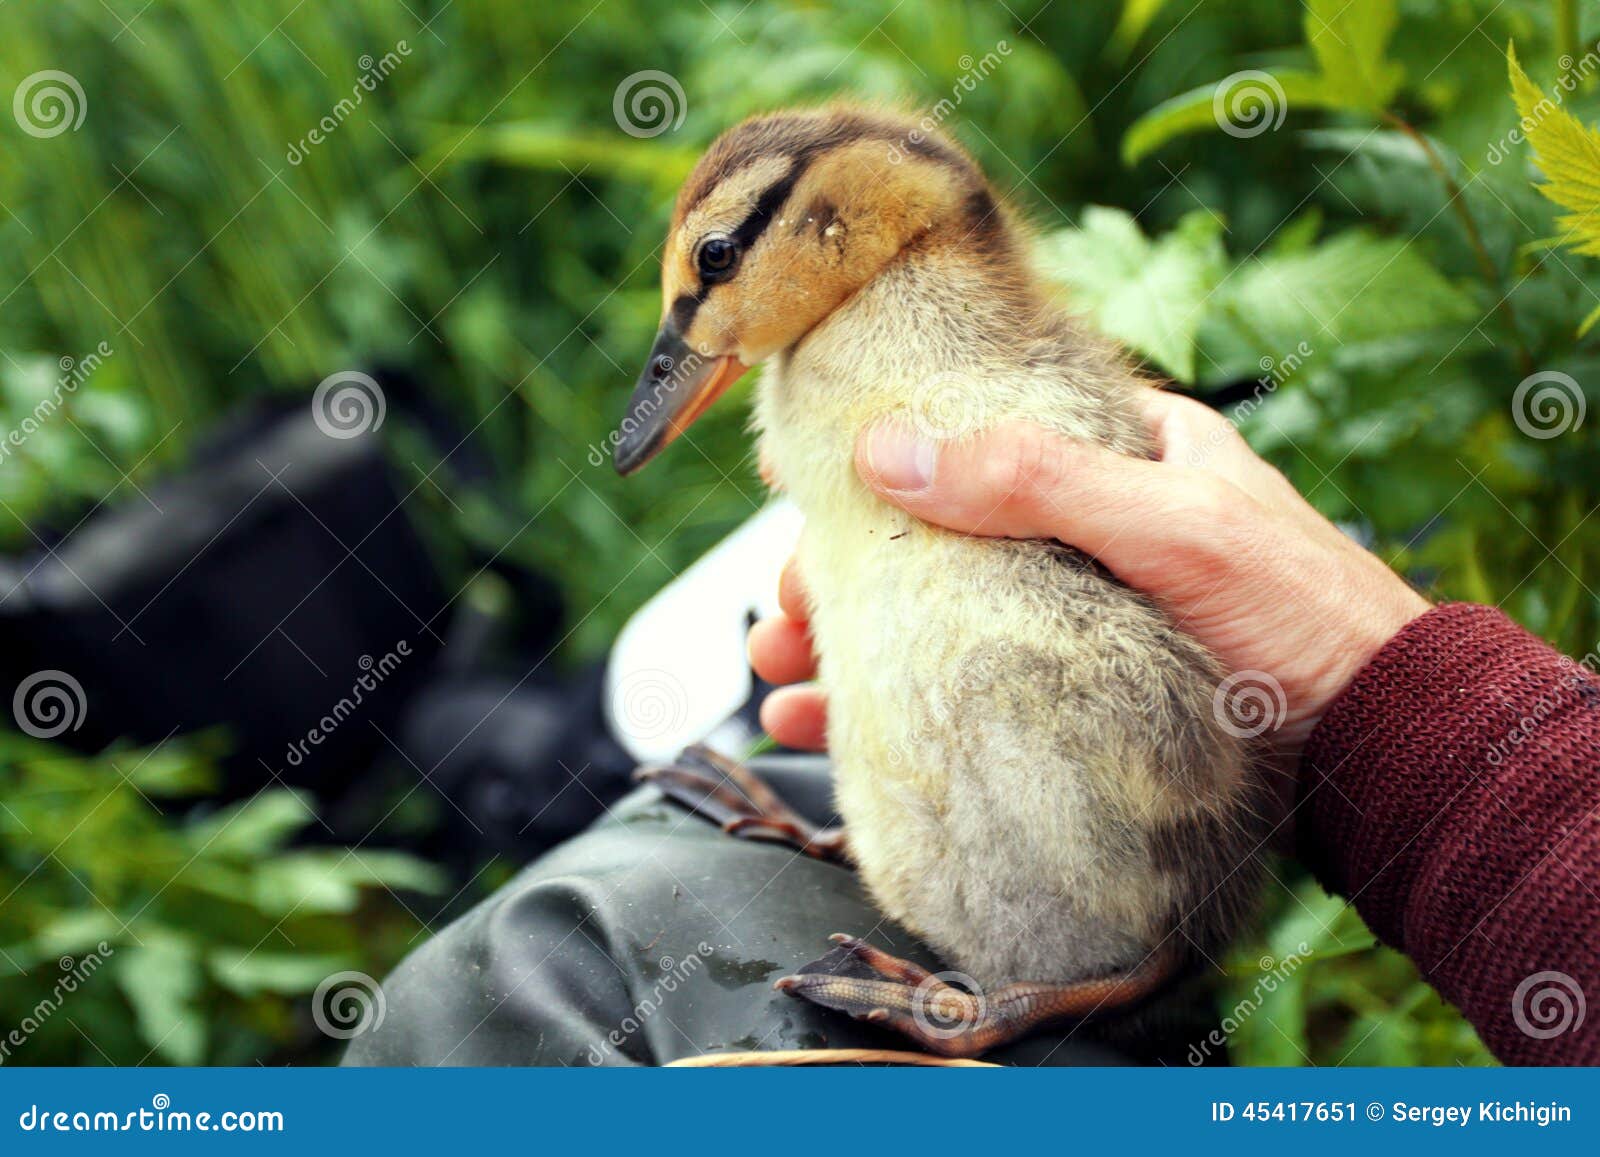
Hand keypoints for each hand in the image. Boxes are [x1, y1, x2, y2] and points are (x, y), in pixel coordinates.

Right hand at [749, 389, 1429, 771]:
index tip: (796, 471)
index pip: (974, 425)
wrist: (1382, 751)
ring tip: (779, 673)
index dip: (883, 444)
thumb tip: (887, 450)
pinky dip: (889, 707)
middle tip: (779, 608)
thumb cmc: (1305, 614)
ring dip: (847, 642)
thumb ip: (1038, 480)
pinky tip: (824, 726)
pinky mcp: (1068, 695)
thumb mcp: (1175, 525)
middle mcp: (1082, 529)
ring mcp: (1071, 616)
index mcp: (1117, 452)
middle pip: (933, 534)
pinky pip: (957, 690)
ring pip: (933, 616)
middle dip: (842, 570)